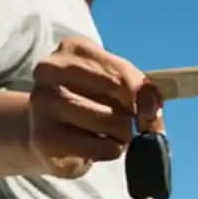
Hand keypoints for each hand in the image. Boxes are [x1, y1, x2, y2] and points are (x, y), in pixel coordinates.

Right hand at [27, 36, 162, 177]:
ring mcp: (44, 102)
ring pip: (107, 120)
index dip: (144, 95)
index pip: (122, 71)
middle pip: (115, 90)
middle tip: (134, 126)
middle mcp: (51, 69)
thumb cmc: (90, 103)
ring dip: (122, 134)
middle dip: (133, 114)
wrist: (49, 133)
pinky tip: (101, 146)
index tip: (152, 114)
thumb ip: (140, 92)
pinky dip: (110, 150)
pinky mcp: (45, 136)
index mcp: (74, 48)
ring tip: (114, 135)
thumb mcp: (116, 86)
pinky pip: (98, 146)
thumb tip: (152, 115)